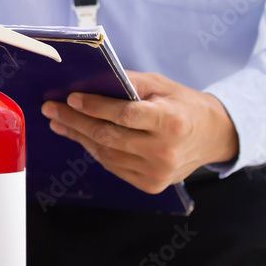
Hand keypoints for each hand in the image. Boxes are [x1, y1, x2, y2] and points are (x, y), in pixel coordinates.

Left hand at [40, 71, 239, 193]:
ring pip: (106, 154)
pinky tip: (80, 136)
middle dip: (75, 121)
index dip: (94, 107)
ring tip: (59, 122)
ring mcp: (157, 172)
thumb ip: (129, 82)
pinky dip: (95, 150)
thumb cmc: (184, 105)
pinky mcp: (151, 185)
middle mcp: (164, 151)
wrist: (214, 136)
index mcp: (172, 122)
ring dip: (79, 137)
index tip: (70, 98)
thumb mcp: (162, 85)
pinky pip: (113, 166)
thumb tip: (91, 80)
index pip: (124, 115)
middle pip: (109, 136)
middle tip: (51, 110)